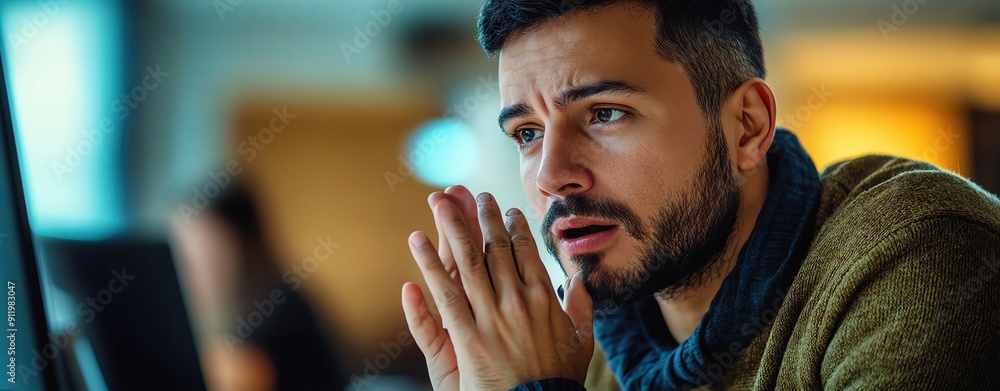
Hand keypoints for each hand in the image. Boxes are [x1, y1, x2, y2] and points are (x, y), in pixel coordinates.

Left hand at [401, 188, 593, 389]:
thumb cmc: (559, 380)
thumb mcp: (581, 341)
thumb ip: (581, 307)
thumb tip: (580, 280)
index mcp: (543, 299)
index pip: (526, 252)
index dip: (514, 227)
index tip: (507, 210)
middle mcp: (516, 301)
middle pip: (495, 249)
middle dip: (482, 217)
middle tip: (472, 193)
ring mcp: (491, 318)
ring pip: (467, 262)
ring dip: (451, 227)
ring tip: (438, 201)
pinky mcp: (467, 337)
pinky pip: (444, 294)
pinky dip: (429, 265)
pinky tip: (417, 241)